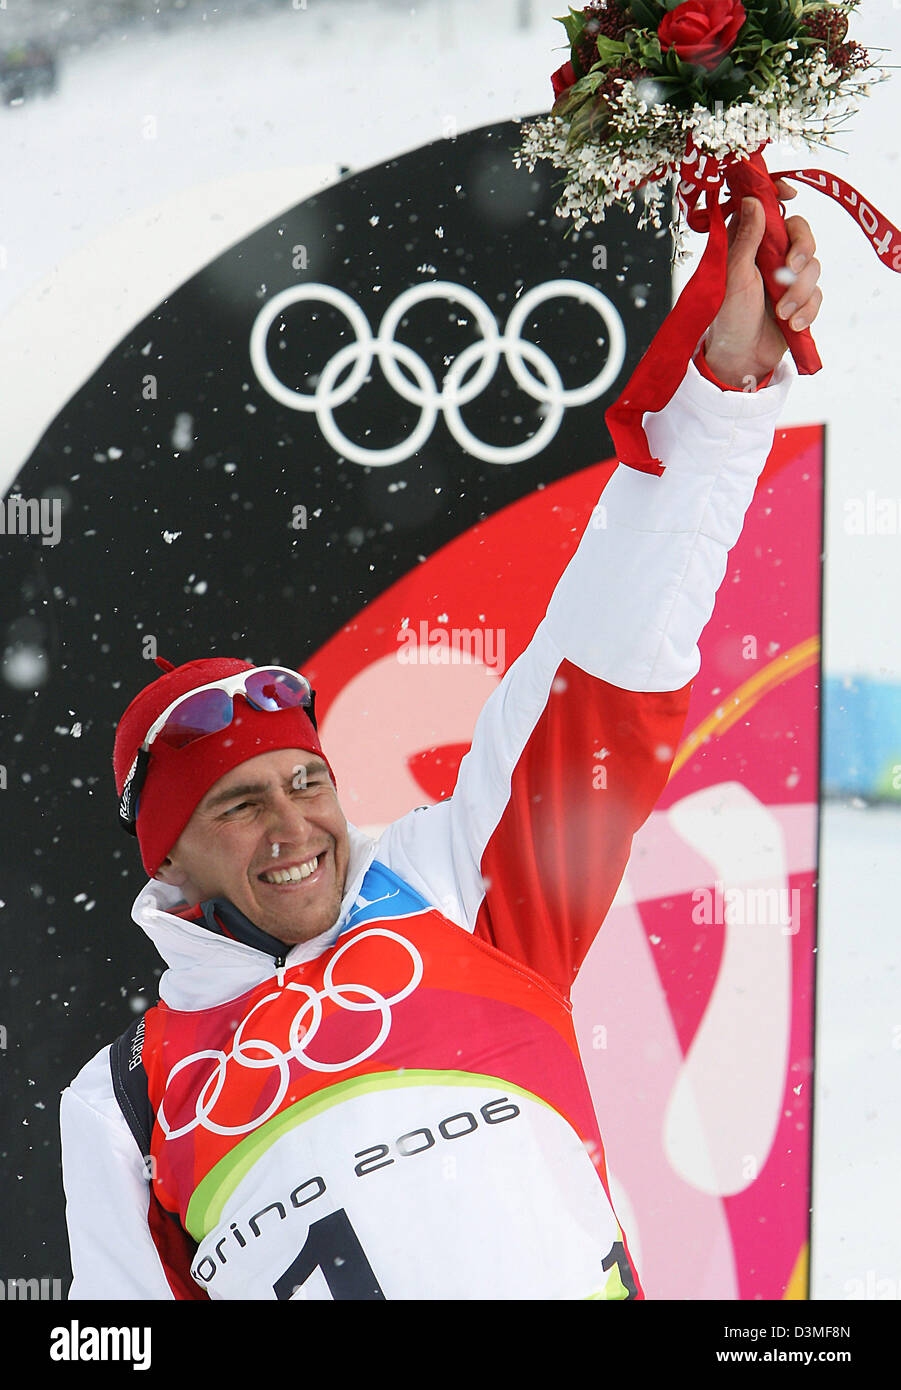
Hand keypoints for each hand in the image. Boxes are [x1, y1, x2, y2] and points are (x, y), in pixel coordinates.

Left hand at [703, 184, 822, 388]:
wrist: (739, 359)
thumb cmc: (727, 317)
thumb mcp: (733, 275)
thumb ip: (746, 238)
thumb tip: (753, 200)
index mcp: (747, 243)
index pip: (768, 207)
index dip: (779, 195)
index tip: (790, 195)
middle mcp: (769, 255)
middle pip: (801, 233)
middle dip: (801, 251)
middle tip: (789, 271)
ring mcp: (786, 277)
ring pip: (813, 265)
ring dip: (799, 292)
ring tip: (781, 314)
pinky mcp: (800, 298)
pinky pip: (817, 294)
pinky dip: (807, 310)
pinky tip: (791, 324)